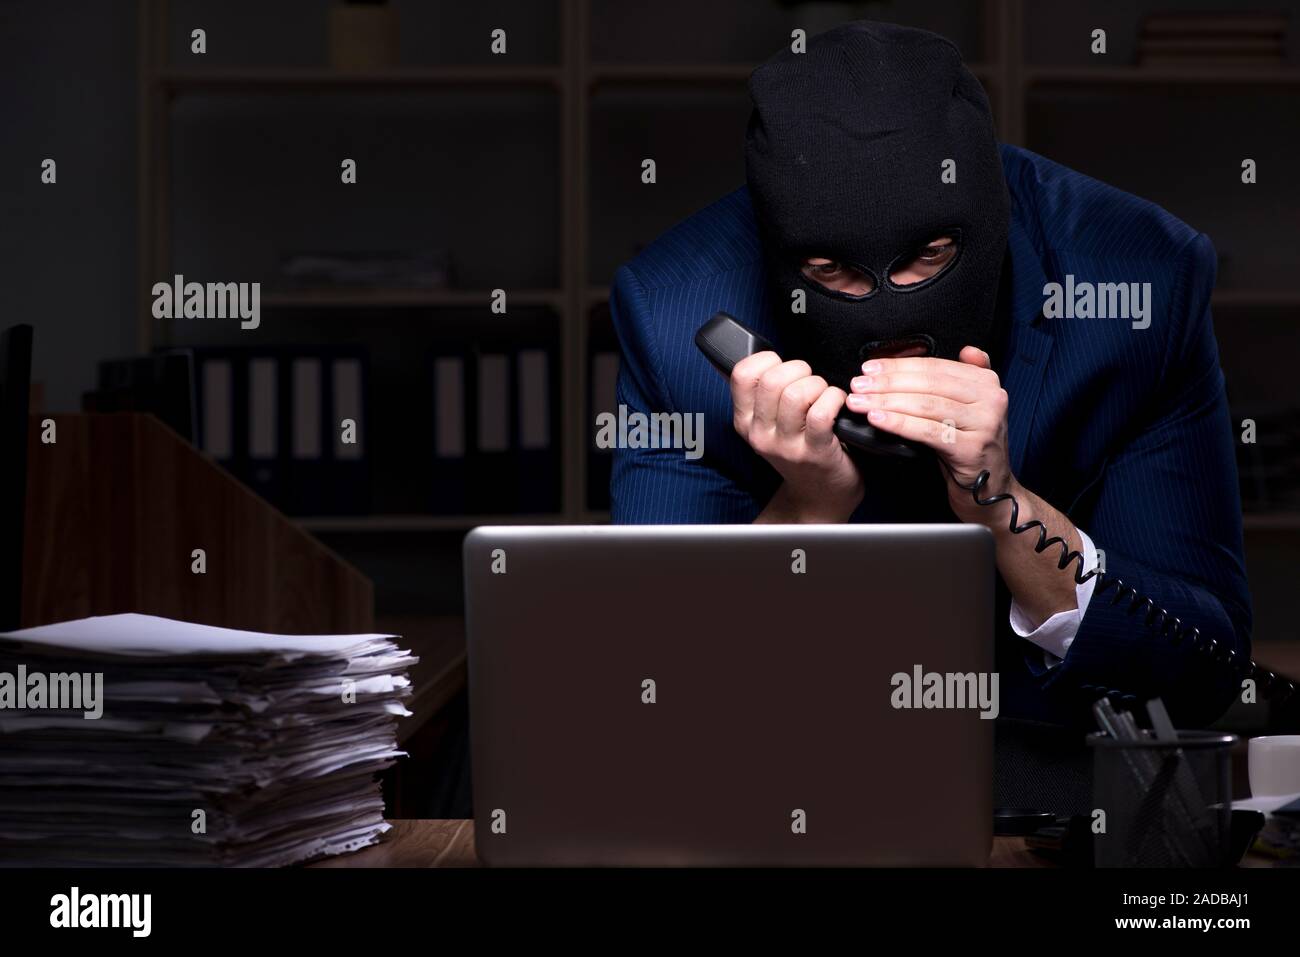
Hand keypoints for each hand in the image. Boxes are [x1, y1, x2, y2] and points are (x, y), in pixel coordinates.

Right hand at [728, 350, 863, 521]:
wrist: (818, 495)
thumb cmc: (799, 450)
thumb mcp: (769, 423)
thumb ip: (760, 393)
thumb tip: (752, 351)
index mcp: (744, 420)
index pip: (741, 374)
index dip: (766, 360)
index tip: (781, 368)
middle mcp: (760, 433)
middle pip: (771, 380)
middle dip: (798, 370)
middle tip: (809, 381)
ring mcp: (786, 445)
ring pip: (796, 393)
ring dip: (818, 385)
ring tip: (823, 395)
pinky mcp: (814, 452)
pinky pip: (822, 412)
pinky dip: (835, 398)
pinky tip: (837, 404)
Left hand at [844, 346, 1015, 524]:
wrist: (991, 491)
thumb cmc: (970, 449)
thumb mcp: (970, 409)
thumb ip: (966, 379)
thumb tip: (965, 349)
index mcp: (986, 383)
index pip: (935, 367)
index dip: (899, 366)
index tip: (870, 368)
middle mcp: (991, 399)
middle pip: (929, 384)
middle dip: (888, 383)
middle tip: (858, 385)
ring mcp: (984, 423)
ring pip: (926, 405)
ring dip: (887, 401)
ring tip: (860, 402)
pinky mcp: (972, 448)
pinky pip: (927, 431)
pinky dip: (899, 423)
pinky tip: (877, 419)